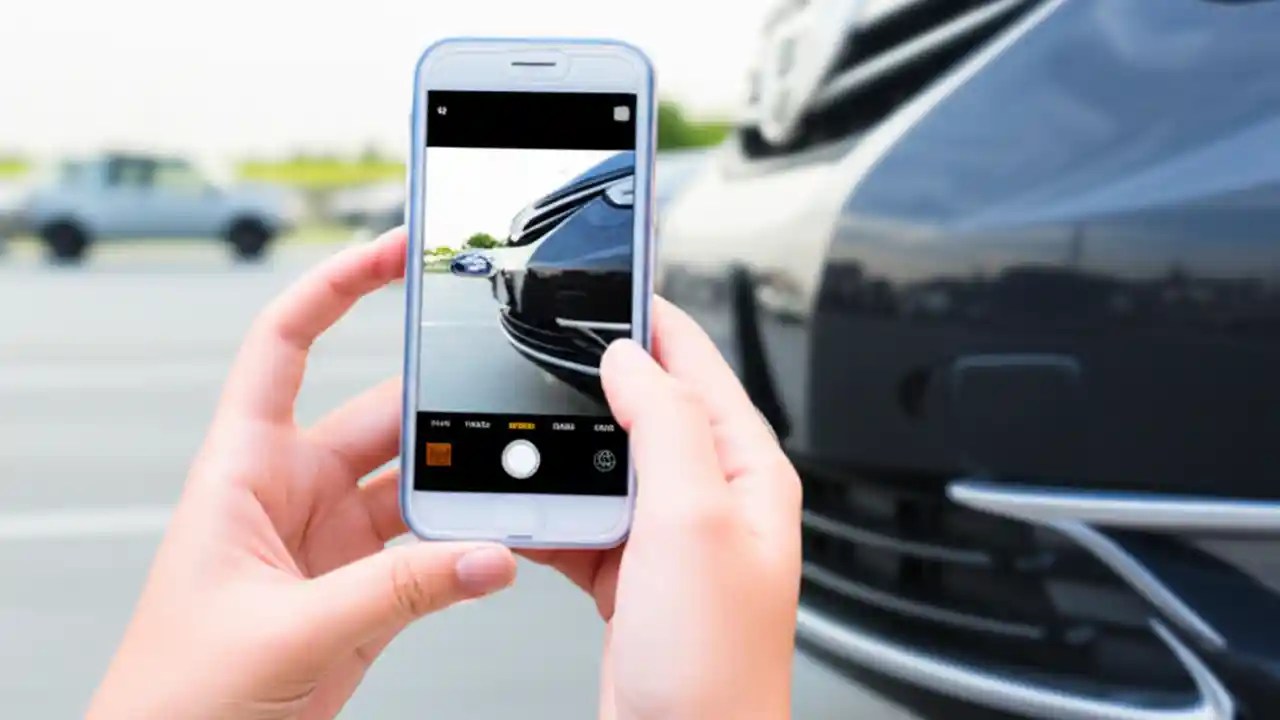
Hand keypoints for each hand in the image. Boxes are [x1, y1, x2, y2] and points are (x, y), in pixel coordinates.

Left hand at [88, 229, 516, 719]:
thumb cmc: (174, 696)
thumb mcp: (286, 632)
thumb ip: (399, 593)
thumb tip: (487, 557)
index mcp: (243, 469)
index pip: (286, 346)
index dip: (338, 287)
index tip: (395, 253)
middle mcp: (291, 491)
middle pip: (381, 416)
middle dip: (441, 408)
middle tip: (499, 400)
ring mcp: (332, 539)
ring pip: (415, 483)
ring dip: (463, 488)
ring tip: (512, 489)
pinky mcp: (362, 588)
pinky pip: (429, 546)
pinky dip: (466, 546)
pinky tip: (497, 546)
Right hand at [524, 299, 802, 719]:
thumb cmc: (715, 668)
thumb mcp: (691, 520)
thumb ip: (664, 425)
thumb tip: (631, 358)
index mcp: (748, 473)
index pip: (701, 368)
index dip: (657, 320)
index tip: (618, 281)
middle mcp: (713, 501)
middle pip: (650, 411)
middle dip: (600, 380)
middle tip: (553, 347)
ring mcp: (670, 541)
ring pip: (610, 465)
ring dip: (570, 448)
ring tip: (530, 429)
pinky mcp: (631, 577)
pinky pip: (584, 520)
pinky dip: (551, 510)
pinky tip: (526, 507)